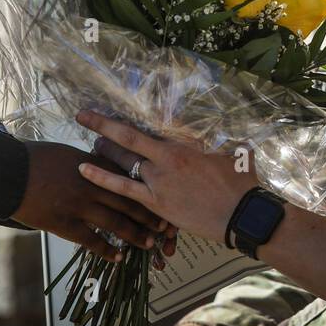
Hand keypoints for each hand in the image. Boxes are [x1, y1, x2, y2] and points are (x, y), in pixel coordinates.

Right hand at [11, 141, 166, 262]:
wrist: (7, 172)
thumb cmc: (34, 158)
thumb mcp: (67, 153)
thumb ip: (89, 163)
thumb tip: (102, 166)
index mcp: (94, 164)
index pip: (128, 176)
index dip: (146, 188)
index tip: (161, 195)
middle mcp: (92, 184)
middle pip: (129, 200)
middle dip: (148, 214)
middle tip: (165, 225)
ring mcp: (80, 205)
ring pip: (116, 222)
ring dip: (135, 234)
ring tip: (149, 243)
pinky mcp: (65, 224)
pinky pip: (92, 240)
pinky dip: (108, 249)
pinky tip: (119, 256)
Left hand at [76, 109, 258, 243]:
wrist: (241, 214)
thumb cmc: (240, 183)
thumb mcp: (233, 152)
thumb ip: (221, 141)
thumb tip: (226, 133)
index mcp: (181, 146)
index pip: (143, 129)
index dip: (117, 120)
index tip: (103, 112)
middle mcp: (165, 161)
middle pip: (127, 142)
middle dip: (104, 130)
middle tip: (87, 120)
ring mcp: (159, 182)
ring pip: (124, 163)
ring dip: (104, 153)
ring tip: (89, 145)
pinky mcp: (157, 203)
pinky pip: (123, 189)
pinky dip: (103, 179)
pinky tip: (84, 171)